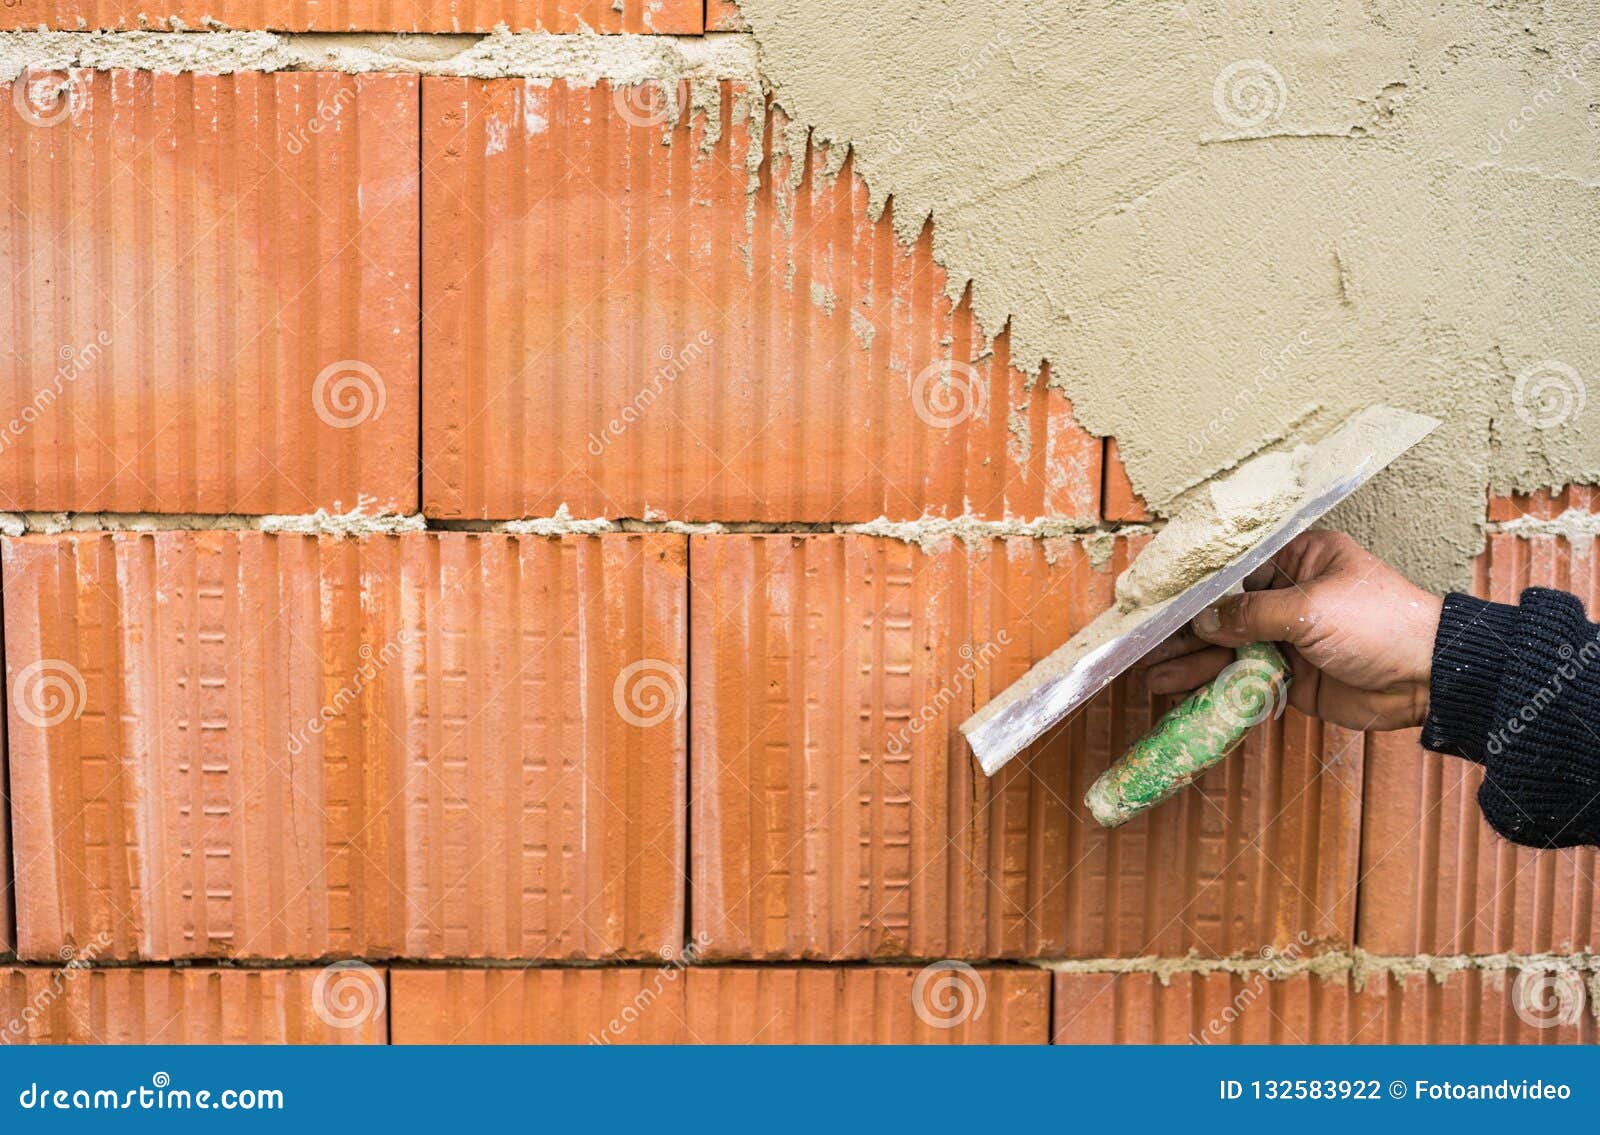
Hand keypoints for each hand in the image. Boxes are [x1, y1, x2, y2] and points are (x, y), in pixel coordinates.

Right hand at [1137, 531, 1441, 730]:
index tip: (1157, 602)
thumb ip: (1251, 615)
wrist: (1428, 679)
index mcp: (1298, 561)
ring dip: (1192, 664)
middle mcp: (1289, 596)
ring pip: (1229, 649)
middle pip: (1224, 613)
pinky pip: (1244, 681)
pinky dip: (1215, 688)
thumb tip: (1203, 621)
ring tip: (1152, 677)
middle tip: (1143, 647)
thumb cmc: (1380, 623)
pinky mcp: (1291, 678)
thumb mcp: (1311, 609)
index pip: (1234, 570)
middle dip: (1184, 632)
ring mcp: (1289, 639)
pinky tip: (1183, 693)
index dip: (1195, 587)